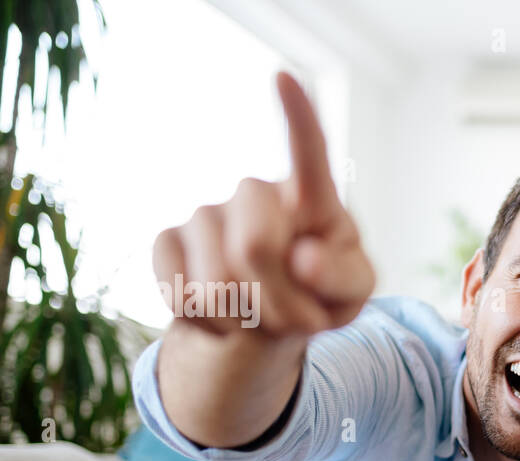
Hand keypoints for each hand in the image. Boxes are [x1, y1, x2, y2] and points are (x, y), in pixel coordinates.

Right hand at [152, 71, 374, 338]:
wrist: (266, 321)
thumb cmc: (320, 295)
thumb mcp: (351, 295)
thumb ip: (343, 277)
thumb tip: (305, 257)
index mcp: (310, 198)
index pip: (308, 152)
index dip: (298, 117)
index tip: (285, 77)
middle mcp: (255, 194)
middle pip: (254, 245)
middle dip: (279, 302)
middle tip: (299, 320)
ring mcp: (207, 214)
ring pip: (216, 282)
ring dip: (248, 320)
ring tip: (263, 316)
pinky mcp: (168, 242)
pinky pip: (182, 295)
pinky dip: (212, 325)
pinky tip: (225, 315)